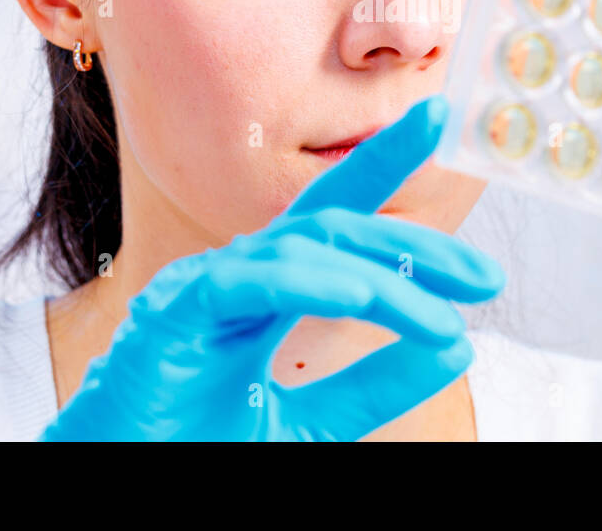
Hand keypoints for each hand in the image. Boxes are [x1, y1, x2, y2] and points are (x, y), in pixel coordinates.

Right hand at [39, 95, 504, 440]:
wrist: (115, 482)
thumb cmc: (194, 447)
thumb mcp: (310, 422)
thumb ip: (373, 387)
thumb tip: (456, 346)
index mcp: (267, 288)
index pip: (335, 213)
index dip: (385, 158)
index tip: (442, 120)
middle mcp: (237, 275)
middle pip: (332, 225)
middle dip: (412, 242)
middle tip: (486, 278)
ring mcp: (201, 290)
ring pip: (300, 252)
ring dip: (380, 282)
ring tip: (441, 319)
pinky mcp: (168, 318)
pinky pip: (242, 284)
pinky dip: (304, 283)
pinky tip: (357, 294)